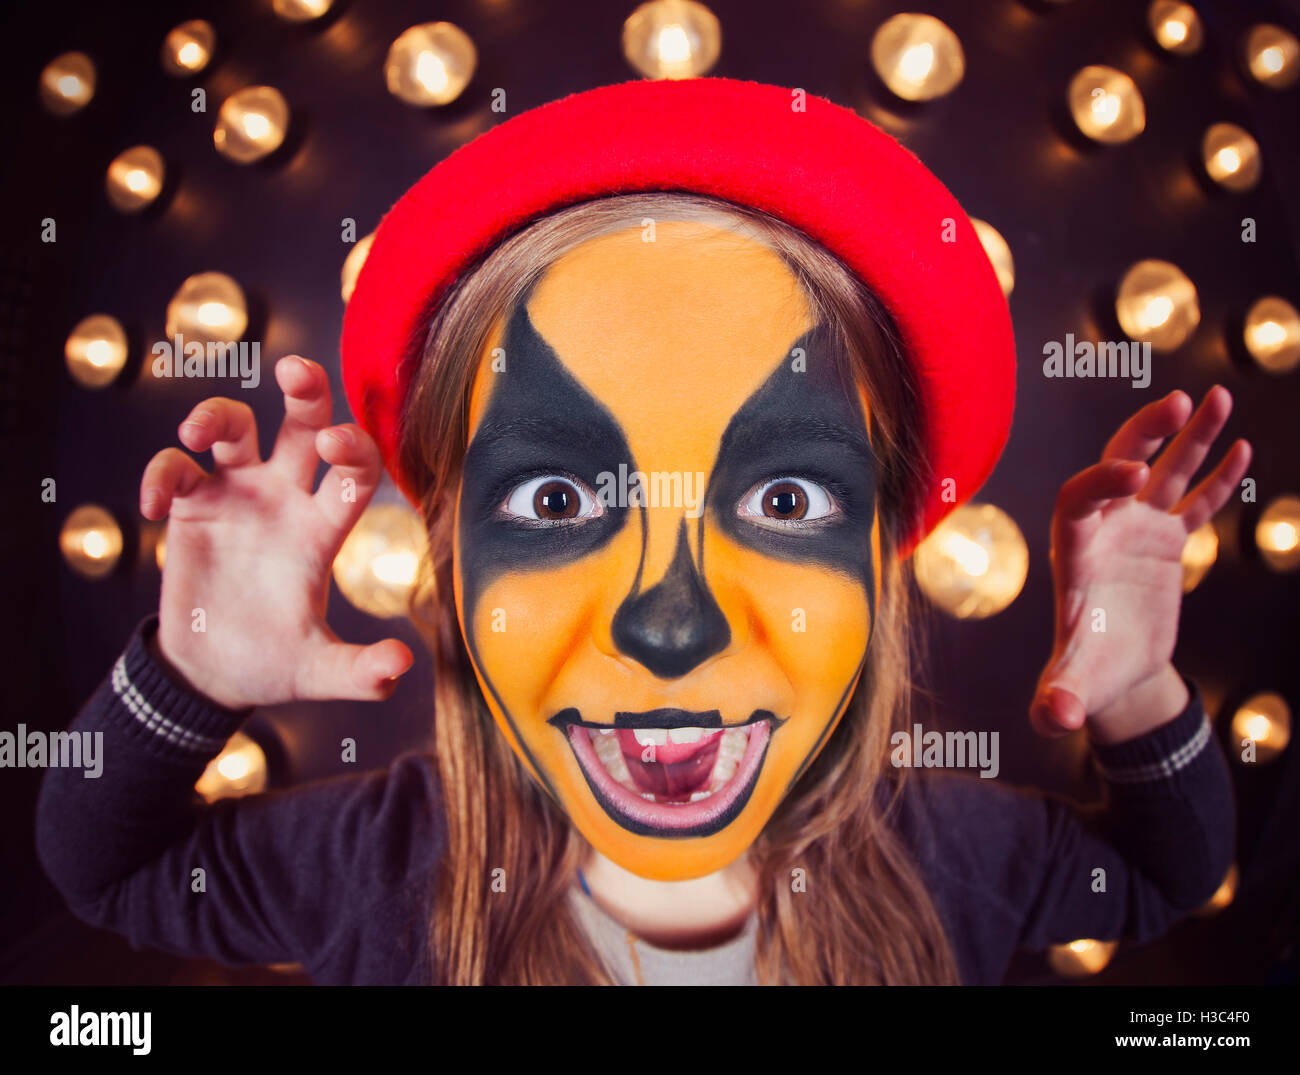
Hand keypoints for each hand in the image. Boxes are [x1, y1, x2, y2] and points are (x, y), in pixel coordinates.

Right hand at [139, 356, 413, 709]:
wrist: (214, 673)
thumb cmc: (273, 665)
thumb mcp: (318, 672)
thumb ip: (359, 672)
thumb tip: (401, 667)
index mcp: (322, 530)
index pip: (354, 472)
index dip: (354, 448)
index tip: (335, 443)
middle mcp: (285, 500)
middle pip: (303, 424)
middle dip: (305, 390)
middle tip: (295, 368)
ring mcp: (237, 497)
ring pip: (235, 429)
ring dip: (216, 415)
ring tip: (196, 435)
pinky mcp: (191, 506)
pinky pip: (176, 469)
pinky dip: (161, 473)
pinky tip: (151, 504)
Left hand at [1029, 386, 1250, 744]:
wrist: (1111, 676)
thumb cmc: (1085, 678)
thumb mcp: (1073, 691)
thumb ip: (1060, 701)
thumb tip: (1055, 720)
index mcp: (1073, 553)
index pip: (1076, 501)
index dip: (1102, 482)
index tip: (1137, 472)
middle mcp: (1102, 531)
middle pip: (1114, 466)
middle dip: (1142, 434)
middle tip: (1178, 403)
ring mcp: (1136, 532)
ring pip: (1162, 472)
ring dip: (1188, 435)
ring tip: (1221, 395)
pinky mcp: (1167, 542)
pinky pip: (1194, 500)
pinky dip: (1217, 475)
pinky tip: (1244, 446)